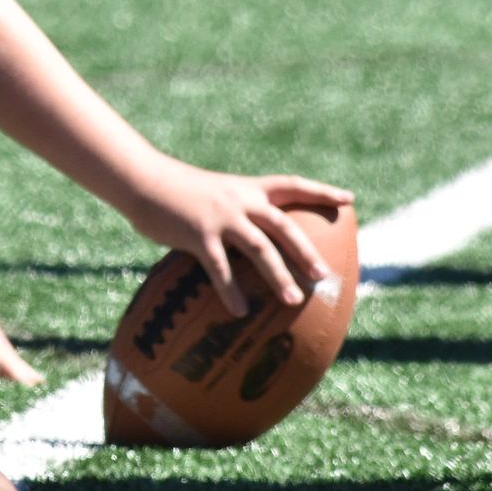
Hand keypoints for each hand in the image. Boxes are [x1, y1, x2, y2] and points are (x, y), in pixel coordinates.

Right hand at [119, 169, 354, 315]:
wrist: (143, 179)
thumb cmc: (175, 191)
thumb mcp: (213, 195)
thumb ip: (233, 215)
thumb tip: (246, 243)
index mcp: (247, 189)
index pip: (292, 185)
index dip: (321, 192)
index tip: (349, 199)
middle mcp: (240, 200)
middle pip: (283, 225)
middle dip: (305, 251)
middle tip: (322, 275)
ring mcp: (220, 217)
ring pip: (259, 248)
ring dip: (278, 276)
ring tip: (292, 300)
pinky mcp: (198, 234)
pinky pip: (219, 267)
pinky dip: (231, 290)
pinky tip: (240, 311)